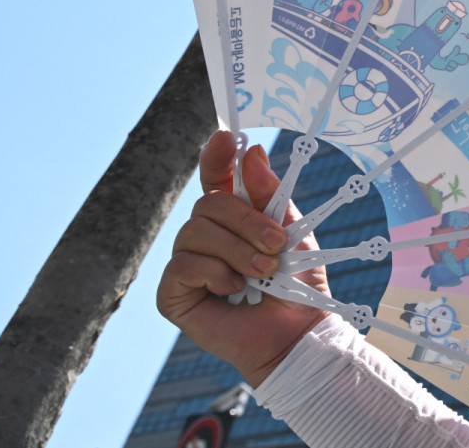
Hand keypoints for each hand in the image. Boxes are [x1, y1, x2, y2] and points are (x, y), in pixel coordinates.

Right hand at [157, 131, 328, 385]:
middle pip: (207, 204)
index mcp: (235, 218)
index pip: (216, 179)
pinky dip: (214, 274)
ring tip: (262, 273)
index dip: (216, 157)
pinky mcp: (172, 293)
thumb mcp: (290, 230)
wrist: (296, 331)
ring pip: (194, 232)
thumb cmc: (297, 283)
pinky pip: (181, 264)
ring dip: (235, 251)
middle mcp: (206, 237)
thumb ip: (268, 194)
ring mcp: (186, 264)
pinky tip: (232, 290)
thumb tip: (249, 151)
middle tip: (276, 246)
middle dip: (246, 222)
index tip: (226, 138)